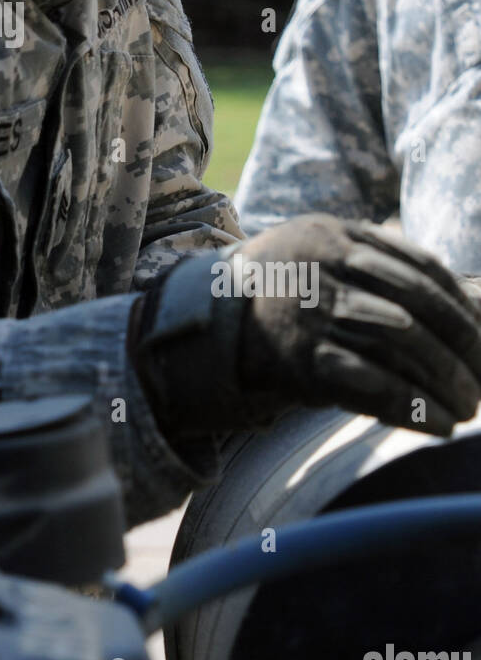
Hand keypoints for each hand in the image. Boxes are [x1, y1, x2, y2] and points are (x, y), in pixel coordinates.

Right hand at [127, 214, 480, 440]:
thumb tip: (465, 301)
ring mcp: (307, 311)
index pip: (416, 264)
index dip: (459, 303)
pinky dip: (411, 407)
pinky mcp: (296, 358)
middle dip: (461, 347)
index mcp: (333, 234)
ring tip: (468, 407)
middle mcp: (321, 266)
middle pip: (414, 304)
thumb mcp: (317, 256)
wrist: (204, 324)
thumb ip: (374, 264)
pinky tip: (436, 425)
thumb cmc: (279, 293)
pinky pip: (369, 384)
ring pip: (397, 342)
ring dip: (443, 381)